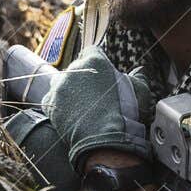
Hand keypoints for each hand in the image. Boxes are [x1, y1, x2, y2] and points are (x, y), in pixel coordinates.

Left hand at [36, 46, 152, 171]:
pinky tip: (71, 113)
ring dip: (70, 89)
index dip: (98, 61)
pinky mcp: (50, 103)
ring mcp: (59, 86)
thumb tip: (140, 69)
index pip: (92, 50)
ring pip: (62, 82)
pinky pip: (52, 99)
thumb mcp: (140, 90)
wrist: (106, 139)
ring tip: (82, 104)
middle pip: (76, 67)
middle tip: (95, 93)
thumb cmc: (125, 113)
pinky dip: (59, 105)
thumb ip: (138, 75)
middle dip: (84, 77)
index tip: (102, 72)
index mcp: (95, 60)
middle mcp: (74, 69)